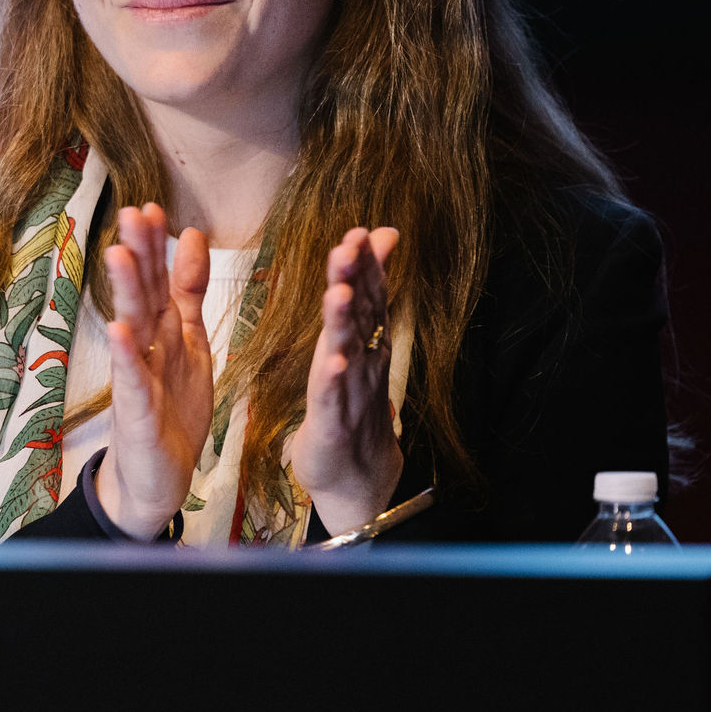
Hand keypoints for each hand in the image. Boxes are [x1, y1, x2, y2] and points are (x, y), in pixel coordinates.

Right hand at [94, 204, 213, 537]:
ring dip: (125, 291)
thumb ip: (188, 292)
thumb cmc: (170, 410)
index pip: (163, 281)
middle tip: (134, 213)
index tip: (156, 209)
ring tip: (119, 254)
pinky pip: (132, 380)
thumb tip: (193, 235)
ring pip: (133, 327)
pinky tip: (119, 330)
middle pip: (144, 293)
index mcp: (166, 332)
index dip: (159, 248)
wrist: (155, 479)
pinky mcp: (136, 411)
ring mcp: (137, 378)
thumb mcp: (189, 343)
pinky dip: (126, 355)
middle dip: (140, 254)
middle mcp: (147, 348)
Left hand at [283, 226, 403, 534]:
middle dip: (356, 278)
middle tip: (350, 243)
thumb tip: (378, 265)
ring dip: (344, 321)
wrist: (357, 481)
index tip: (361, 231)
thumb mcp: (356, 351)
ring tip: (338, 291)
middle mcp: (364, 364)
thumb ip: (363, 305)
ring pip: (348, 350)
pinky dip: (334, 377)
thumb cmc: (352, 408)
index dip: (367, 265)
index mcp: (366, 345)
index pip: (370, 298)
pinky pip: (332, 396)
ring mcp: (351, 394)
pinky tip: (333, 360)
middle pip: (362, 315)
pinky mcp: (332, 423)